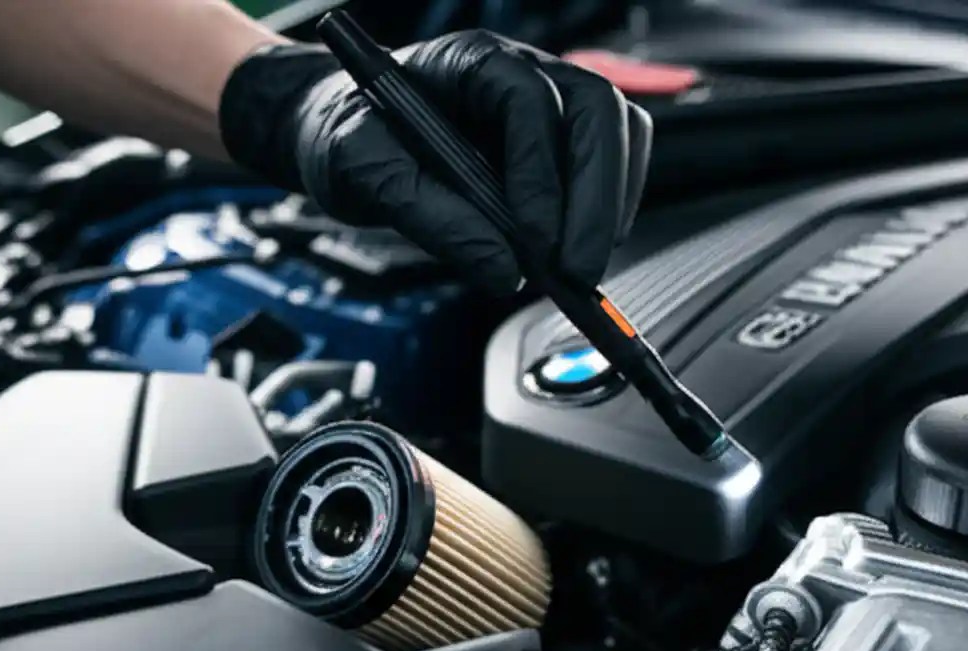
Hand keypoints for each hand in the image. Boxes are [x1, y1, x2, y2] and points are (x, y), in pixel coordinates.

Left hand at [294, 30, 651, 294]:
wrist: (348, 137)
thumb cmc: (351, 140)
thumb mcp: (363, 172)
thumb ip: (428, 216)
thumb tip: (503, 272)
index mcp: (468, 60)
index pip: (530, 100)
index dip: (541, 174)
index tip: (536, 244)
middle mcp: (522, 71)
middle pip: (596, 111)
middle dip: (596, 198)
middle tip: (576, 273)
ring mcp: (551, 102)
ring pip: (619, 133)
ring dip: (609, 207)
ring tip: (578, 271)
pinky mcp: (562, 142)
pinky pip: (613, 163)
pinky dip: (608, 210)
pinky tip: (579, 251)